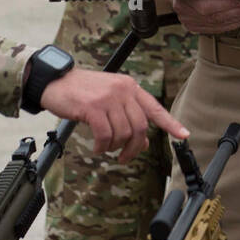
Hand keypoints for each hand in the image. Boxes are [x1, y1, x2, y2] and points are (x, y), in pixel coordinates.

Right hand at [39, 67, 187, 161]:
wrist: (55, 82)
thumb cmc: (82, 92)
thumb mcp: (109, 101)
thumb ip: (127, 117)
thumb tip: (143, 143)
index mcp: (130, 87)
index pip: (155, 107)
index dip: (170, 123)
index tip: (184, 135)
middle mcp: (123, 90)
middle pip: (140, 127)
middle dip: (134, 147)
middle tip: (124, 157)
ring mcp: (109, 98)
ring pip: (123, 133)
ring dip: (115, 147)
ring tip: (105, 147)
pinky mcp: (93, 107)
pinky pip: (105, 135)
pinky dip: (102, 146)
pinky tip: (97, 147)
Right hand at [173, 0, 239, 33]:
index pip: (206, 7)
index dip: (225, 5)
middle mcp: (185, 13)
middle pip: (215, 17)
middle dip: (239, 12)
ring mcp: (190, 22)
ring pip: (218, 24)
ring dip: (238, 18)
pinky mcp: (195, 28)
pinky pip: (216, 29)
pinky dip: (231, 24)